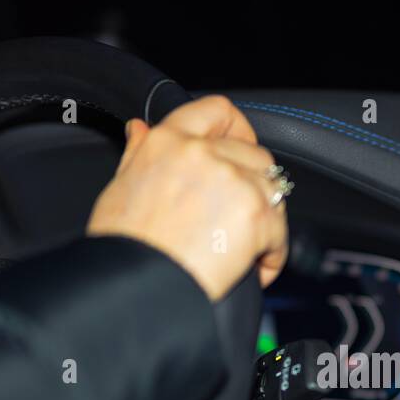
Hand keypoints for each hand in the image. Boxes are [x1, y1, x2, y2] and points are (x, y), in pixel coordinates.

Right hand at [86, 95, 288, 300]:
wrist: (132, 289)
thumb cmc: (122, 250)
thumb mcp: (119, 189)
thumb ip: (138, 154)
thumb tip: (138, 129)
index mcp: (166, 142)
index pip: (217, 111)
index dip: (237, 130)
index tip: (241, 150)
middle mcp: (201, 153)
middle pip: (255, 155)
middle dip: (254, 186)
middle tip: (238, 220)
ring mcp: (232, 181)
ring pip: (273, 191)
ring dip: (265, 221)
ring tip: (242, 251)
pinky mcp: (255, 213)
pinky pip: (280, 230)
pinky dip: (271, 253)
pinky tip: (248, 270)